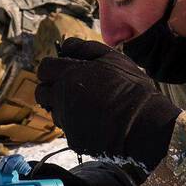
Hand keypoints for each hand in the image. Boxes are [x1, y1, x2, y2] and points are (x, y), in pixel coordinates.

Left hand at [34, 37, 180, 171]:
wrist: (143, 124)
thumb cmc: (131, 87)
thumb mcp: (112, 58)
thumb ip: (85, 48)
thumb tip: (66, 46)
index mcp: (68, 74)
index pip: (44, 68)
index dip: (52, 70)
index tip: (63, 72)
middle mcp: (61, 97)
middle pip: (42, 92)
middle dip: (51, 89)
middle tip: (71, 91)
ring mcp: (66, 120)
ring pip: (53, 111)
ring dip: (64, 108)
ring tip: (88, 107)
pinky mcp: (73, 139)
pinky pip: (68, 129)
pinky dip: (77, 125)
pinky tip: (95, 122)